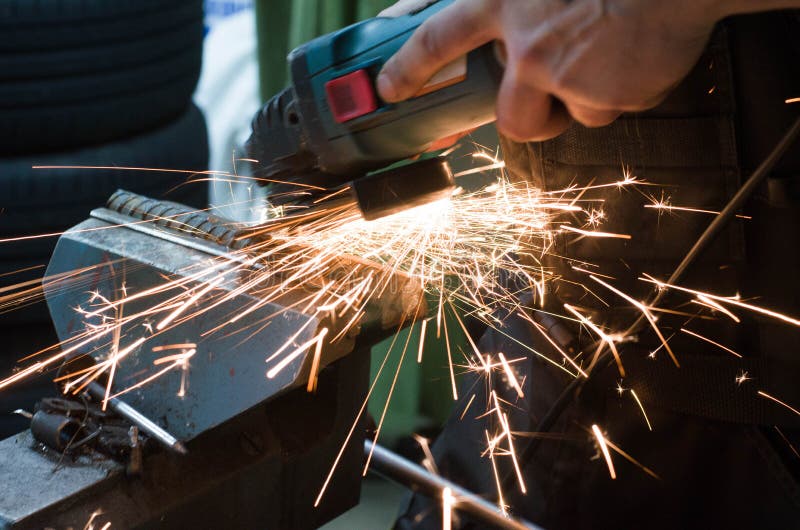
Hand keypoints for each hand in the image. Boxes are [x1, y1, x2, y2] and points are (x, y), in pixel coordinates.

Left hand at [377, 0, 737, 140]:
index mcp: (506, 1)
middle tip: (547, 104)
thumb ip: (512, 2)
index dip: (410, 68)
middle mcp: (527, 43)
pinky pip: (608, 112)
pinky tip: (635, 60)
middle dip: (528, 120)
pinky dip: (623, 93)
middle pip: (508, 117)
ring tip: (609, 61)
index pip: (438, 40)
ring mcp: (564, 75)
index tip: (390, 90)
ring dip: (584, 102)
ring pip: (565, 117)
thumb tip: (480, 19)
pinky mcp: (603, 97)